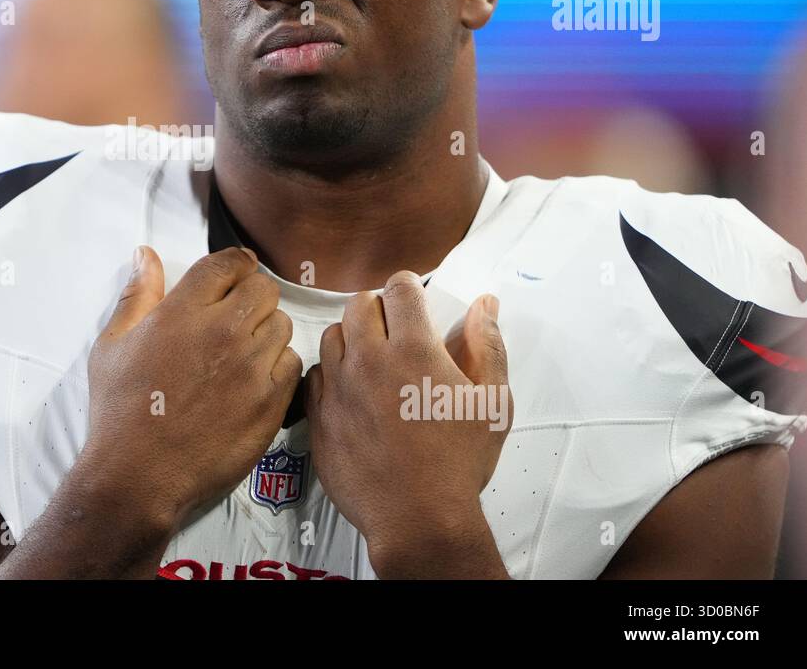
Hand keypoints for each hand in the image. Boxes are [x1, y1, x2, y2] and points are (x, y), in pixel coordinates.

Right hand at [80, 245, 302, 538]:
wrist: (139, 476)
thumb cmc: (119, 411)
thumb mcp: (112, 345)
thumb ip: (137, 295)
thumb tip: (146, 255)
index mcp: (183, 312)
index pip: (229, 263)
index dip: (235, 265)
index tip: (234, 276)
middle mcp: (223, 332)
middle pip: (263, 289)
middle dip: (252, 296)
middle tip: (236, 317)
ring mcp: (251, 367)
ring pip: (282, 325)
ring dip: (266, 331)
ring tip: (243, 352)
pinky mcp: (271, 401)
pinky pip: (293, 364)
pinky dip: (278, 366)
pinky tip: (254, 380)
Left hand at [305, 271, 511, 576]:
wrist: (418, 518)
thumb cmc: (459, 464)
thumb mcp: (491, 403)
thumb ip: (488, 345)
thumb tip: (485, 305)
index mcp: (413, 350)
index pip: (398, 288)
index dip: (408, 287)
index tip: (413, 297)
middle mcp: (368, 360)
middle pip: (358, 305)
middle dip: (378, 308)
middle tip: (393, 328)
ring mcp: (338, 388)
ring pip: (332, 336)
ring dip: (351, 337)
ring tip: (370, 357)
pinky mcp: (318, 415)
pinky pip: (314, 375)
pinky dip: (330, 373)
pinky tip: (349, 389)